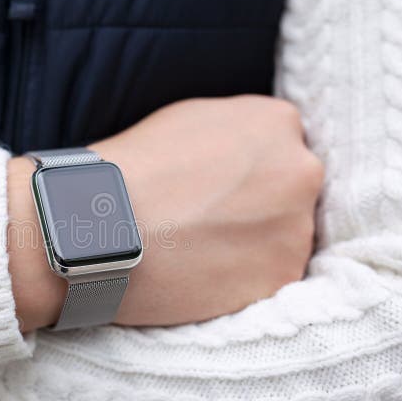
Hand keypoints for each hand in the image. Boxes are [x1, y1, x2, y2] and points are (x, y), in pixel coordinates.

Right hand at [8, 95, 322, 329]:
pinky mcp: (280, 280)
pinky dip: (244, 282)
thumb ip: (235, 130)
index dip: (249, 172)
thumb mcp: (187, 118)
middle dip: (260, 207)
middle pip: (293, 192)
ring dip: (254, 247)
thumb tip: (250, 150)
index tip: (221, 190)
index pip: (282, 147)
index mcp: (278, 122)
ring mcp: (295, 229)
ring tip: (202, 252)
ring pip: (286, 239)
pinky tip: (204, 275)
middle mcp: (301, 171)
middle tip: (211, 223)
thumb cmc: (131, 169)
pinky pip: (272, 280)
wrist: (99, 227)